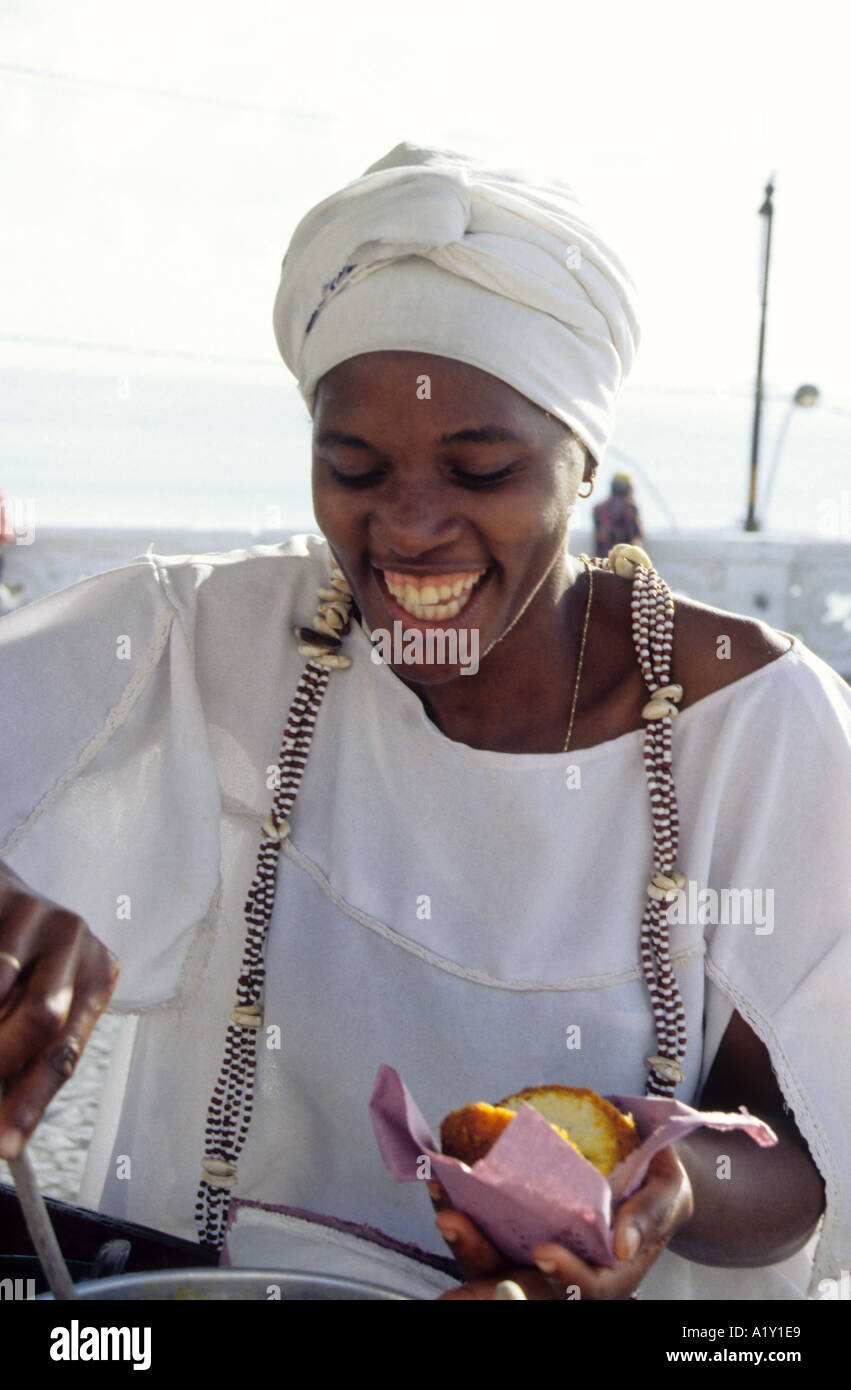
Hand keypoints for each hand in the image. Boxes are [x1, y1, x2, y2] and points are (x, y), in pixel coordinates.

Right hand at [0, 861, 118, 1158]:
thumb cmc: (15, 959)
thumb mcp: (30, 999)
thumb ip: (22, 1058)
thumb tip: (3, 1132)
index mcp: (96, 974)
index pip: (64, 1052)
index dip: (31, 1104)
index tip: (4, 1149)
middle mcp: (76, 939)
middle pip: (40, 1019)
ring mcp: (36, 912)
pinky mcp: (2, 895)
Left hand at [429, 1144, 693, 1299]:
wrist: (647, 1176)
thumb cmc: (658, 1189)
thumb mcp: (667, 1196)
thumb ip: (648, 1216)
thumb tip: (622, 1244)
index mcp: (610, 1276)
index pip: (587, 1290)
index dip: (566, 1277)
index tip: (544, 1252)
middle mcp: (567, 1275)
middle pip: (526, 1287)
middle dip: (486, 1269)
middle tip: (456, 1227)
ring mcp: (538, 1257)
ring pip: (497, 1265)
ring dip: (465, 1242)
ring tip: (443, 1208)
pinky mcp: (519, 1235)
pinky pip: (487, 1234)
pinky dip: (463, 1211)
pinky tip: (443, 1186)